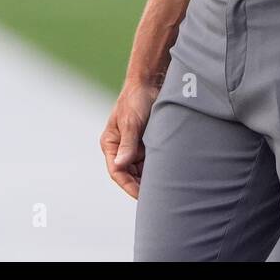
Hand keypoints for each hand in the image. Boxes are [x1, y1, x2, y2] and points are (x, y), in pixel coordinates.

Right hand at [100, 80, 160, 198]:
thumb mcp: (131, 122)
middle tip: (156, 197)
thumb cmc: (136, 99)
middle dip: (140, 185)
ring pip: (141, 169)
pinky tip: (168, 175)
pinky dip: (157, 168)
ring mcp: (134, 145)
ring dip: (150, 178)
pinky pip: (151, 160)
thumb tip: (120, 165)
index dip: (128, 186)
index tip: (142, 196)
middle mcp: (121, 147)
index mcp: (111, 144)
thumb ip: (127, 145)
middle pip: (129, 174)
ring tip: (164, 188)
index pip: (117, 172)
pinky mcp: (147, 142)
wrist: (150, 81)